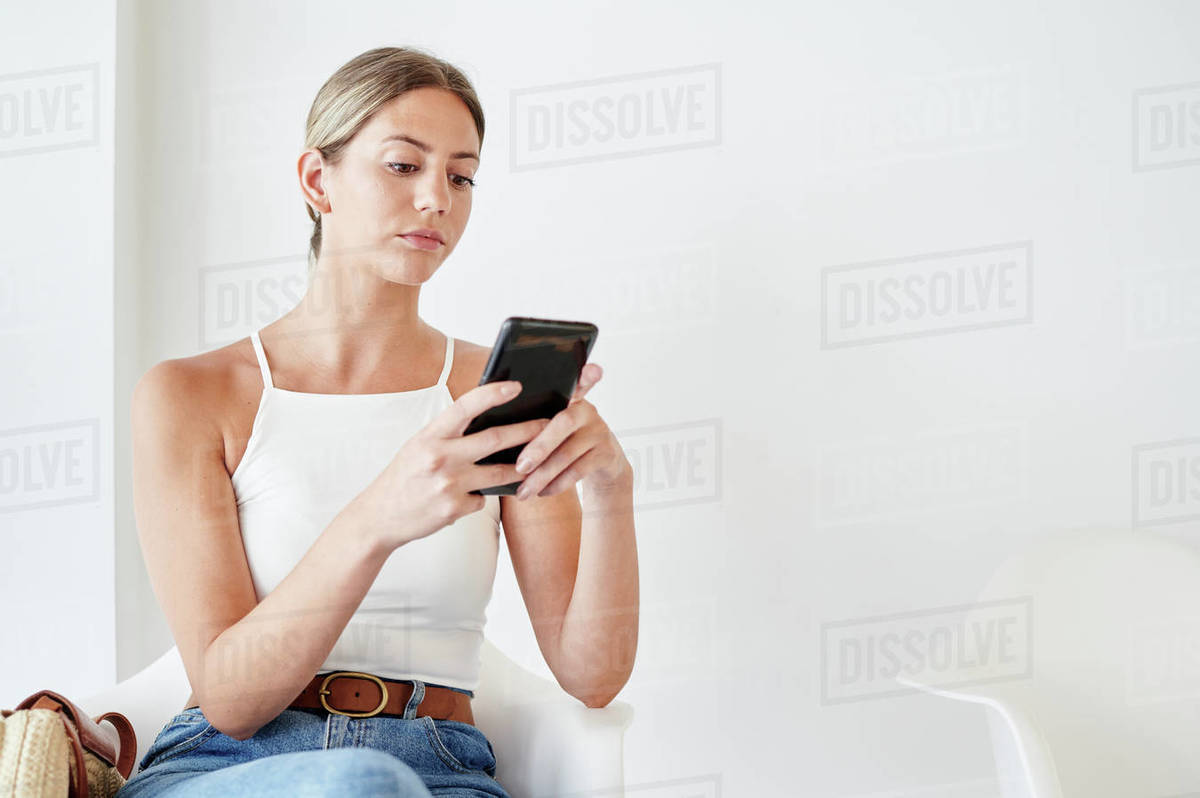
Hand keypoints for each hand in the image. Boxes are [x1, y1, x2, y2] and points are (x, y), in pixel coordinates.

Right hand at [357, 380, 549, 550]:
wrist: (379, 517)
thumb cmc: (404, 477)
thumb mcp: (419, 446)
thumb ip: (449, 435)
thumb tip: (489, 422)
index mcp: (430, 436)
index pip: (465, 407)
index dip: (492, 394)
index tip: (515, 386)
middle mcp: (439, 457)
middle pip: (494, 439)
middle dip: (527, 431)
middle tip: (549, 425)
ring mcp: (448, 484)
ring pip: (500, 473)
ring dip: (521, 469)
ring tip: (536, 462)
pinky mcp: (454, 508)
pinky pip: (483, 498)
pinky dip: (483, 495)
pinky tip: (470, 496)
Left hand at [511, 363, 630, 499]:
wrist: (602, 463)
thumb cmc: (562, 441)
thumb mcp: (552, 425)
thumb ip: (532, 419)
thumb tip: (490, 429)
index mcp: (569, 397)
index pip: (570, 381)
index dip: (579, 375)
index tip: (578, 370)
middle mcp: (587, 410)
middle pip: (562, 423)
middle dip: (539, 447)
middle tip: (519, 467)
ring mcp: (599, 432)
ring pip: (568, 454)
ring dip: (543, 475)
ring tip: (523, 491)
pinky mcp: (606, 454)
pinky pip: (578, 471)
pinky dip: (557, 484)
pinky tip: (542, 492)